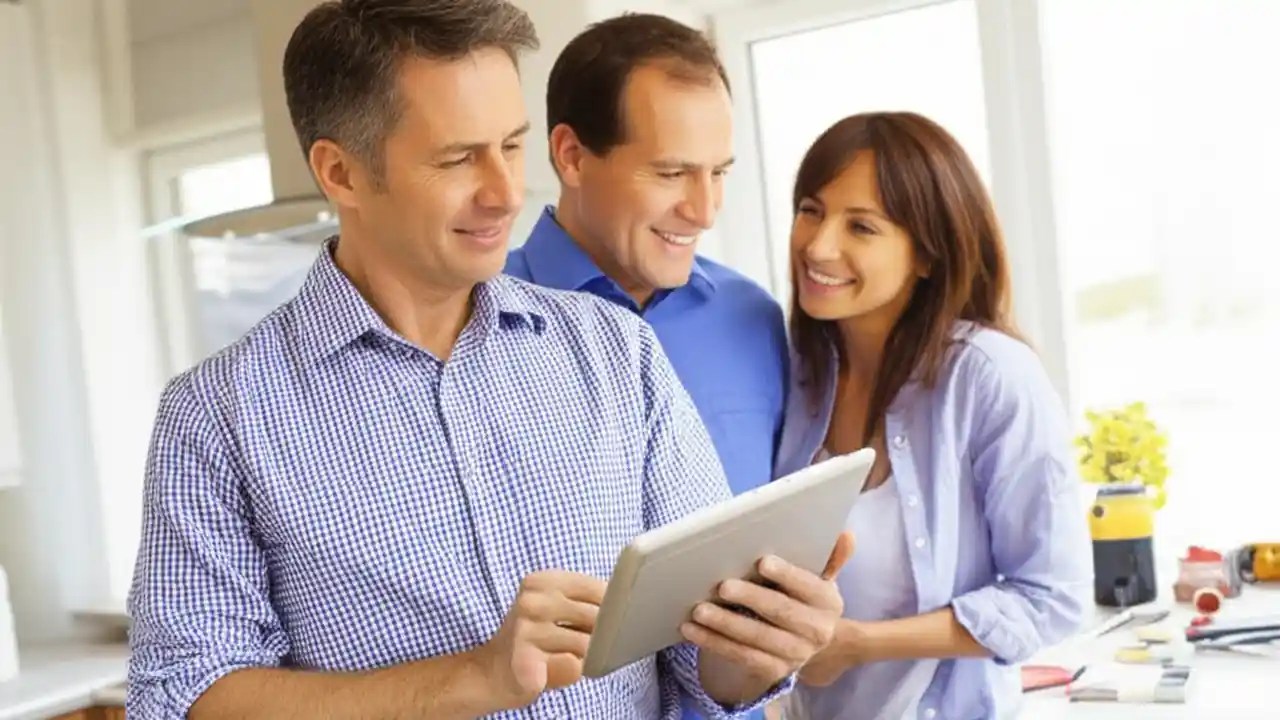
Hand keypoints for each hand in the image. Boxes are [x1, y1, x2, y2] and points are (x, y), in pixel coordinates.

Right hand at [472, 570, 604, 710]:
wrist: (492, 672)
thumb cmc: (535, 639)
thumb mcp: (556, 610)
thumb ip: (585, 603)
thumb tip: (628, 608)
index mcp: (541, 581)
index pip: (599, 590)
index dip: (614, 609)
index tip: (614, 621)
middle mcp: (532, 601)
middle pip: (597, 618)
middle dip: (602, 636)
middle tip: (585, 647)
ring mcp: (525, 631)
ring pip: (587, 645)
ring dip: (586, 658)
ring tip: (565, 658)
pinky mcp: (525, 662)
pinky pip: (571, 667)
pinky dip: (572, 673)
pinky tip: (553, 670)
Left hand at [681, 531, 854, 685]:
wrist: (806, 642)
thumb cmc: (803, 598)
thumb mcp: (819, 578)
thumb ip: (830, 557)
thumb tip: (844, 534)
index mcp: (828, 602)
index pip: (808, 586)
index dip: (787, 575)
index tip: (763, 562)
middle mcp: (817, 632)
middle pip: (780, 612)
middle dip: (750, 598)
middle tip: (722, 585)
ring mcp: (795, 655)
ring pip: (756, 638)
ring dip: (724, 624)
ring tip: (698, 609)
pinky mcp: (773, 672)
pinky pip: (740, 656)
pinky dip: (713, 642)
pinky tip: (690, 630)